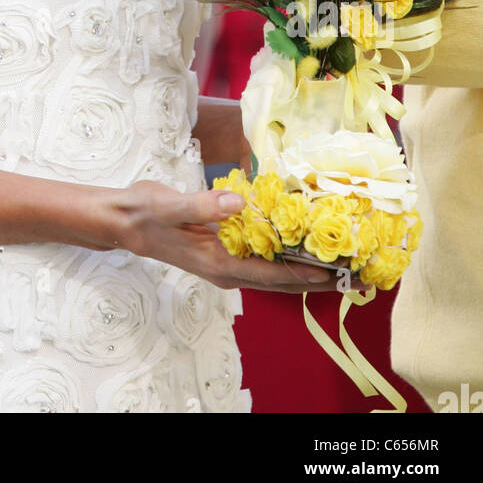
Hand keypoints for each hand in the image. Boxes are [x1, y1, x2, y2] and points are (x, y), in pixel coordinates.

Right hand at [113, 181, 336, 292]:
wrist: (125, 220)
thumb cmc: (145, 214)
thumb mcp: (169, 207)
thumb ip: (202, 206)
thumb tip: (239, 202)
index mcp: (218, 264)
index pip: (269, 275)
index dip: (302, 274)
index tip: (335, 273)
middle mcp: (227, 269)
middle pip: (280, 280)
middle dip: (317, 278)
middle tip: (356, 272)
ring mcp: (227, 261)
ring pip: (275, 270)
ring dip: (307, 267)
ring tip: (343, 262)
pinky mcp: (225, 248)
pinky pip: (264, 255)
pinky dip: (287, 251)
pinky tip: (305, 241)